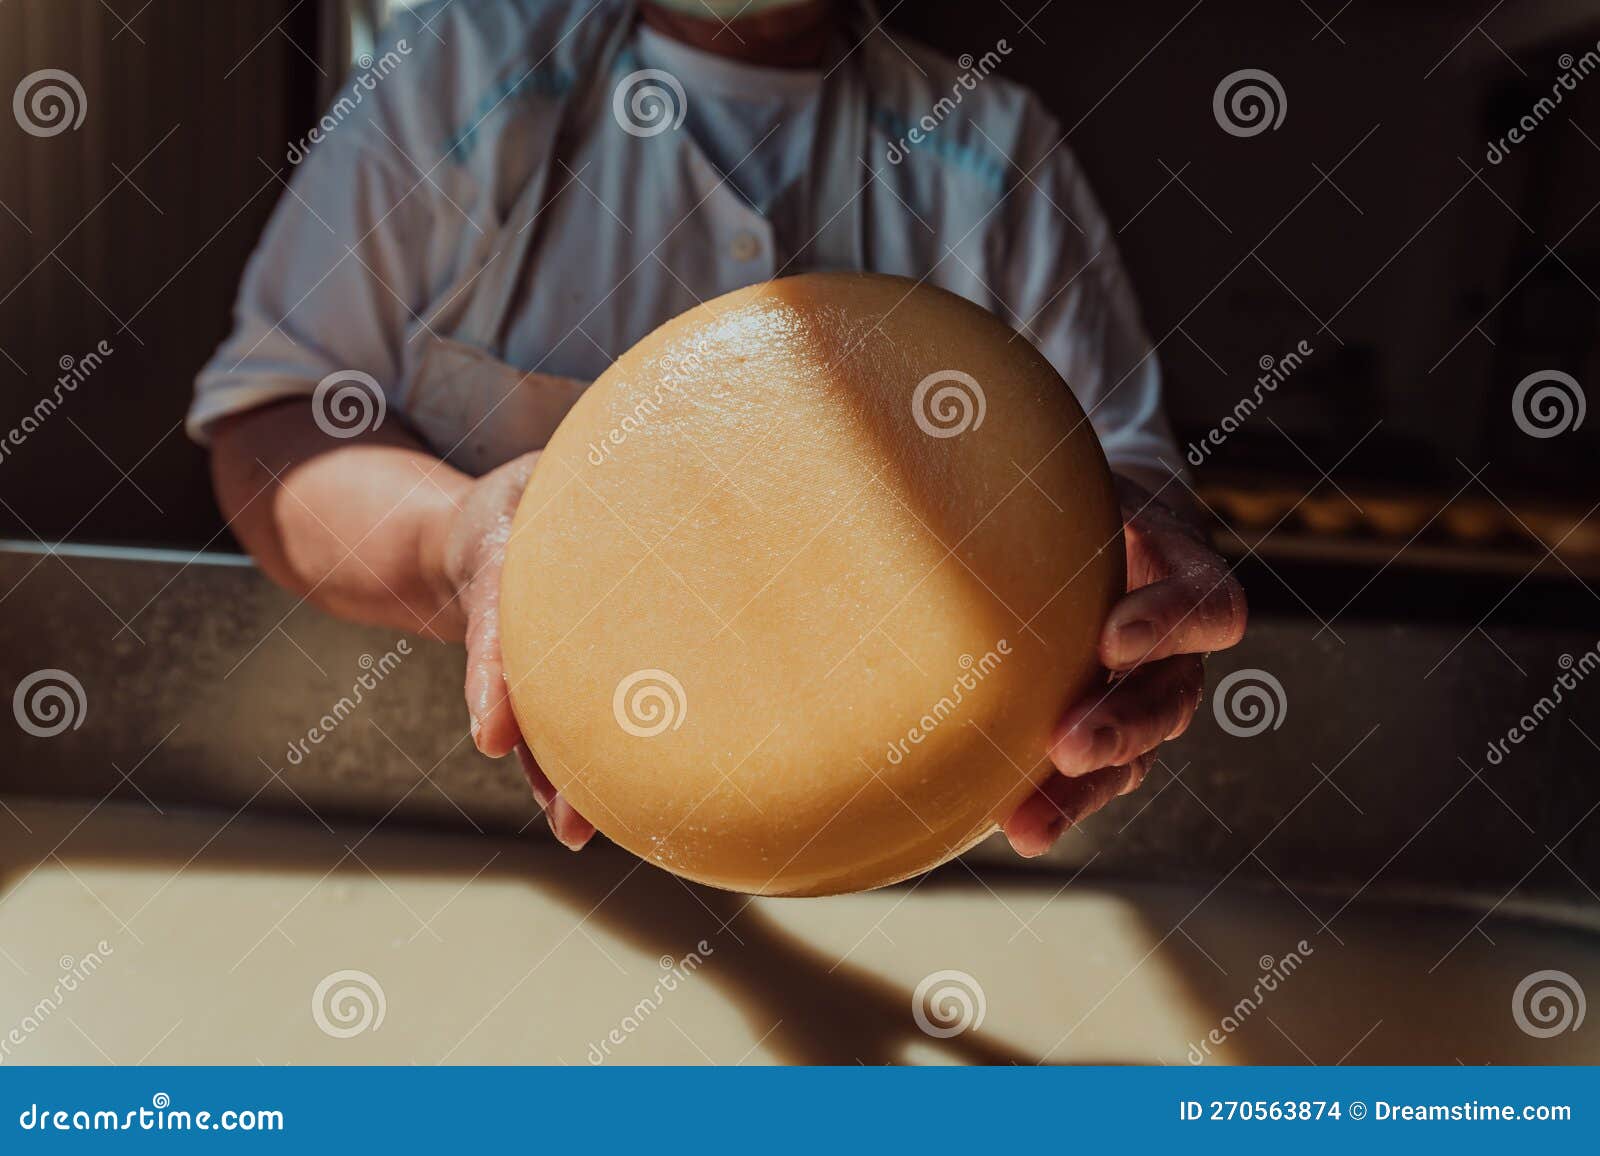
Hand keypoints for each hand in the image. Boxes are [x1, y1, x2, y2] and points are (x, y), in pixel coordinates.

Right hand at [441, 451, 595, 850]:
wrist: (483, 527)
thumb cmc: (532, 491)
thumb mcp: (540, 465)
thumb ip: (586, 464)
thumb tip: (672, 430)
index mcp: (497, 561)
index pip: (494, 620)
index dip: (495, 676)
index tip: (490, 732)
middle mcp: (506, 622)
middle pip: (520, 697)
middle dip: (539, 757)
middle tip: (566, 818)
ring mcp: (524, 661)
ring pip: (538, 725)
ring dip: (556, 778)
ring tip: (579, 831)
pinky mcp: (550, 680)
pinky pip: (559, 723)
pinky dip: (574, 765)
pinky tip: (604, 811)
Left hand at [1002, 474, 1246, 856]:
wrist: (1081, 516)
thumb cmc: (1073, 486)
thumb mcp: (1074, 471)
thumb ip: (1045, 473)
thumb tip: (959, 418)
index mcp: (1184, 570)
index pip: (1206, 604)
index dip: (1169, 625)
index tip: (1110, 639)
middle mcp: (1175, 645)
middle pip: (1173, 698)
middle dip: (1120, 724)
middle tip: (1069, 743)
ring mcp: (1143, 693)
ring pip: (1136, 754)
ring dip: (1084, 790)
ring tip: (1029, 827)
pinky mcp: (1104, 725)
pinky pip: (1094, 775)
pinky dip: (1055, 801)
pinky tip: (1011, 825)